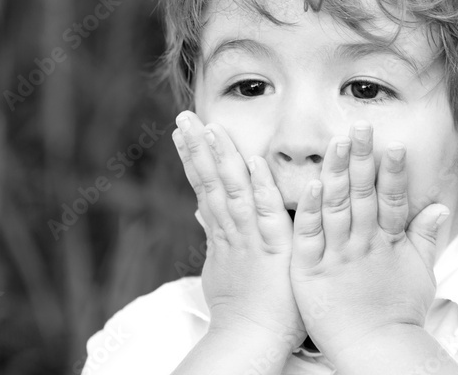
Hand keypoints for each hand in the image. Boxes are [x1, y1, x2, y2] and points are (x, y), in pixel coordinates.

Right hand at [171, 110, 305, 351]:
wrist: (252, 340)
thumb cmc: (245, 310)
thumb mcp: (221, 269)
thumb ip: (214, 237)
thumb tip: (200, 213)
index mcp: (224, 234)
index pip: (206, 187)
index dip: (194, 158)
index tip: (184, 131)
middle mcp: (232, 232)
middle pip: (211, 182)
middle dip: (197, 148)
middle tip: (184, 116)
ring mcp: (250, 239)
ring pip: (233, 190)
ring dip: (221, 158)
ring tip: (208, 127)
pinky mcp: (274, 248)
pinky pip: (266, 213)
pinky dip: (261, 187)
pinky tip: (254, 162)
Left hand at [289, 121, 449, 359]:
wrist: (374, 350)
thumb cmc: (397, 313)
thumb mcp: (420, 273)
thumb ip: (424, 237)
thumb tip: (437, 205)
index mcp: (389, 243)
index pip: (391, 199)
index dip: (392, 172)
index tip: (392, 144)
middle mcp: (364, 245)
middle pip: (363, 195)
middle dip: (362, 158)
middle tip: (360, 125)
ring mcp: (336, 257)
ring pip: (336, 207)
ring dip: (337, 172)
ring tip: (337, 142)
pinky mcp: (310, 271)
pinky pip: (309, 236)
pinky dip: (310, 210)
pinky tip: (313, 184)